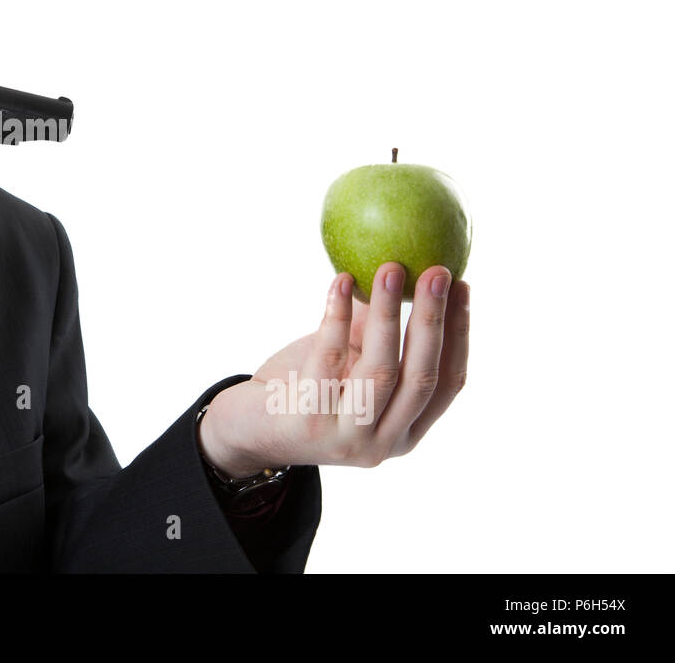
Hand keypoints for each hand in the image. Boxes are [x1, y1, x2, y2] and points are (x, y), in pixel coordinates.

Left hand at [198, 262, 469, 475]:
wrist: (247, 428)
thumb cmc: (304, 387)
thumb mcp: (350, 362)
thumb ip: (377, 331)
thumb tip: (406, 268)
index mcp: (406, 431)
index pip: (448, 383)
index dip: (459, 333)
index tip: (463, 285)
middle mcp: (384, 443)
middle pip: (421, 377)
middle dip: (433, 320)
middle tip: (437, 271)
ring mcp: (348, 438)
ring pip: (381, 371)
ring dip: (389, 314)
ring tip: (390, 267)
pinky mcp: (309, 423)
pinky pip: (328, 361)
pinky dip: (337, 316)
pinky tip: (341, 282)